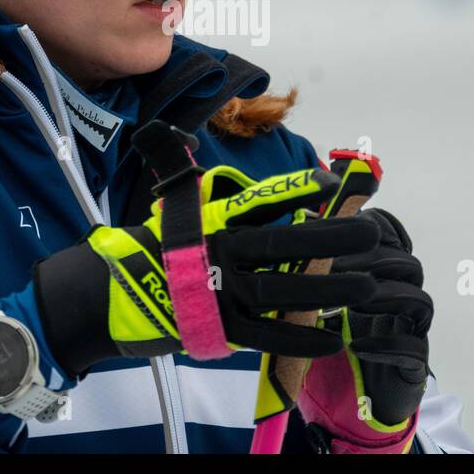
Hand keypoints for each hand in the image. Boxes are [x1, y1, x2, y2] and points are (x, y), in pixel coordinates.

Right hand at [32, 165, 382, 377]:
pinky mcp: (219, 330)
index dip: (298, 190)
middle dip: (332, 238)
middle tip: (368, 232)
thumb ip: (193, 177)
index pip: (263, 200)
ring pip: (285, 292)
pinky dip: (302, 337)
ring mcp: (221, 292)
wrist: (105, 297)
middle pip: (286, 246)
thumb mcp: (174, 207)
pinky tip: (334, 335)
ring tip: (366, 285)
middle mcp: (221, 252)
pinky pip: (269, 336)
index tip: (331, 182)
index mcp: (214, 219)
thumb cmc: (150, 249)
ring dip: (330, 289)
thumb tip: (181, 136)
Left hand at [298, 207, 432, 451]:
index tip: (349, 229)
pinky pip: (414, 349)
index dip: (379, 228)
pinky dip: (386, 344)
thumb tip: (298, 223)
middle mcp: (403, 298)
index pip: (395, 239)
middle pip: (409, 265)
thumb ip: (313, 270)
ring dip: (385, 296)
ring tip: (353, 302)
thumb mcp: (320, 302)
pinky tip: (356, 345)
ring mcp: (414, 331)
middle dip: (373, 261)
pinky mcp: (414, 366)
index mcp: (382, 277)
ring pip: (420, 301)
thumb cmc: (334, 342)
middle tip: (334, 266)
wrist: (355, 399)